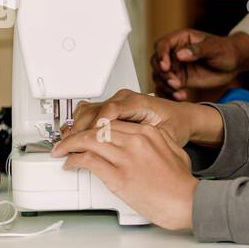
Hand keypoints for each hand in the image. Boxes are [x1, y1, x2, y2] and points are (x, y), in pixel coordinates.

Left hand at [52, 121, 198, 229]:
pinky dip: (74, 160)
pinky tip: (70, 163)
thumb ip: (158, 142)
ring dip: (69, 145)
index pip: (112, 122)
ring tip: (62, 151)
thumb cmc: (182, 184)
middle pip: (97, 129)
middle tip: (67, 141)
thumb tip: (144, 141)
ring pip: (87, 141)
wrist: (187, 202)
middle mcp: (135, 140)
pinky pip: (88, 161)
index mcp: (148, 132)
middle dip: (77, 134)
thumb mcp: (174, 151)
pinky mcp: (118, 176)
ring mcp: (126, 157)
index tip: (86, 133)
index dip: (94, 127)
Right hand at [64, 89, 199, 148]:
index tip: (83, 142)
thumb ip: (151, 140)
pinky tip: (75, 138)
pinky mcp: (112, 108)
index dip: (93, 128)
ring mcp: (117, 101)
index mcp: (138, 102)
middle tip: (67, 147)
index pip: (109, 112)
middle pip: (93, 111)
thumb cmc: (176, 125)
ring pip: (88, 110)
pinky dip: (80, 124)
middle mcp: (125, 98)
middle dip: (79, 129)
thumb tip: (134, 149)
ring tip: (67, 144)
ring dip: (76, 127)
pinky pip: (90, 112)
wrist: (181, 117)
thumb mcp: (168, 135)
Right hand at [151, 28, 248, 99]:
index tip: (165, 66)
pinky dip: (170, 93)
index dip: (161, 55)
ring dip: (166, 86)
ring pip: (160, 76)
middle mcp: (175, 52)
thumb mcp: (215, 48)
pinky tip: (180, 97)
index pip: (162, 45)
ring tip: (179, 93)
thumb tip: (180, 54)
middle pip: (157, 62)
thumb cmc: (226, 50)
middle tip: (175, 83)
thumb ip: (198, 50)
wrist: (234, 63)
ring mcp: (177, 67)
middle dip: (163, 74)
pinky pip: (168, 87)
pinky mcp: (181, 80)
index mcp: (181, 39)